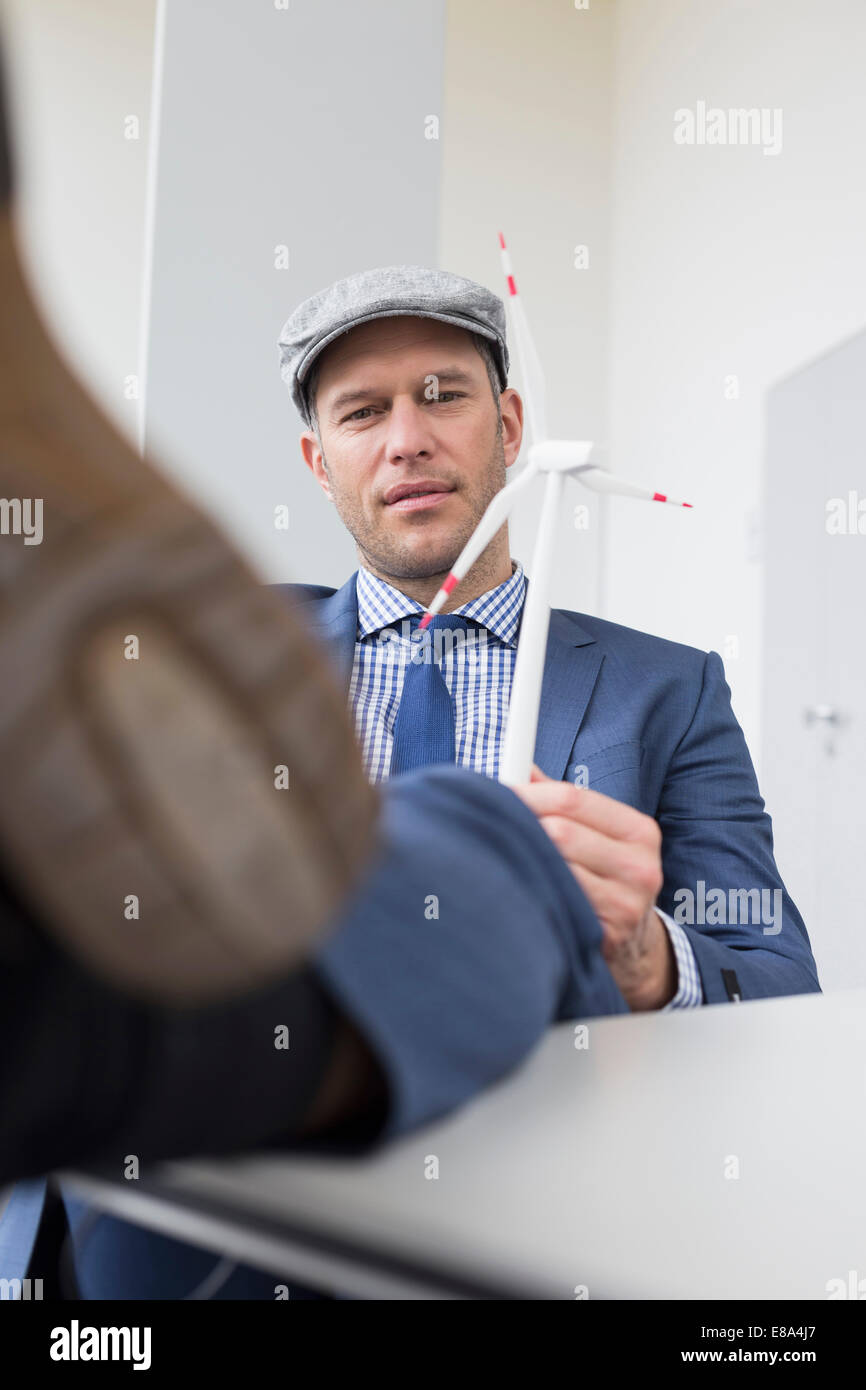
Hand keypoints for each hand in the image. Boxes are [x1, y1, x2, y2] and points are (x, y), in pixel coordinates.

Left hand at [511, 764, 675, 1009]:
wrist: (637, 949)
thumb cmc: (608, 881)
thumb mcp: (601, 838)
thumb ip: (565, 804)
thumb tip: (522, 769)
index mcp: (639, 832)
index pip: (572, 798)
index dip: (527, 793)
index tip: (495, 792)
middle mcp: (639, 866)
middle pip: (560, 832)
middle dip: (518, 824)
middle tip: (488, 826)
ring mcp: (625, 904)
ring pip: (553, 868)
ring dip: (518, 859)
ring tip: (497, 857)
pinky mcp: (605, 936)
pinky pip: (553, 903)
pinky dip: (527, 892)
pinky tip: (514, 888)